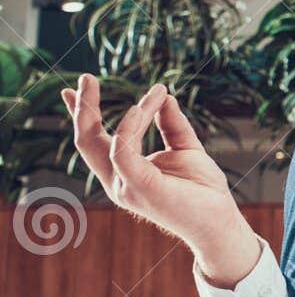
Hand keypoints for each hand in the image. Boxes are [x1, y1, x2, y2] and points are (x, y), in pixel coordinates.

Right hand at [63, 74, 259, 286]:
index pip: (93, 140)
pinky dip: (131, 125)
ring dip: (130, 110)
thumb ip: (171, 124)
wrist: (220, 220)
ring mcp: (124, 186)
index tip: (74, 88)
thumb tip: (165, 96)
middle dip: (83, 107)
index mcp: (123, 172)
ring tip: (157, 92)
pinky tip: (145, 109)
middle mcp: (117, 181)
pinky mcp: (139, 186)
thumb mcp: (186, 148)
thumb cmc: (202, 190)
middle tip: (87, 76)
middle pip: (85, 140)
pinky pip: (123, 150)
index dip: (81, 114)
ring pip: (102, 141)